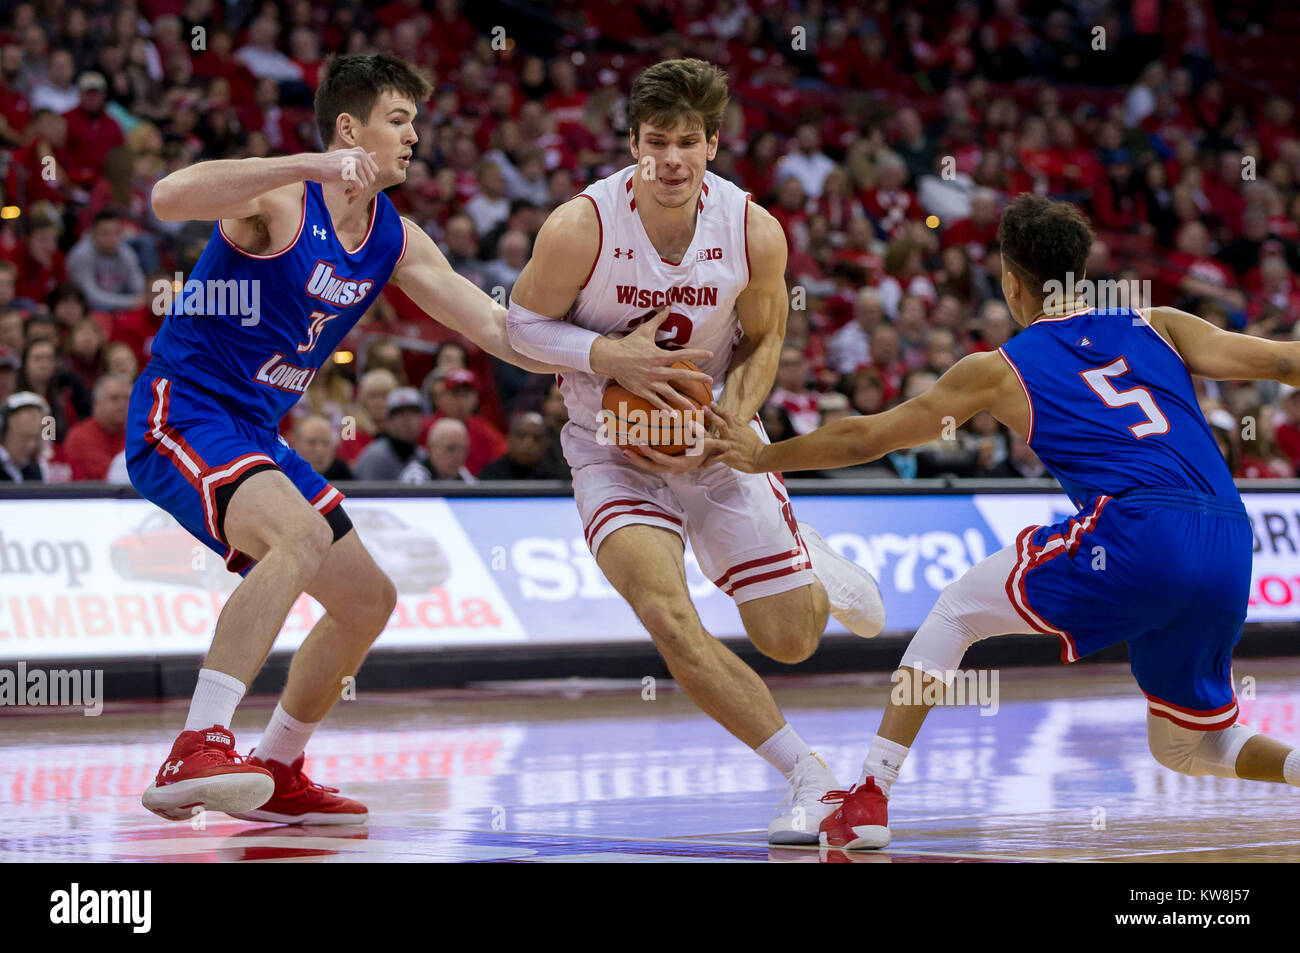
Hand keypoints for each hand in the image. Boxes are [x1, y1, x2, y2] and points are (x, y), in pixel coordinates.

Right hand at [305, 147, 378, 196]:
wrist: (312, 165)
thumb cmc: (328, 164)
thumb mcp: (346, 157)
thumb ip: (361, 157)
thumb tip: (375, 154)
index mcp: (361, 151)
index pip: (374, 171)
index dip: (366, 181)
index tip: (356, 186)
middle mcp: (360, 155)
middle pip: (372, 178)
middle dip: (363, 188)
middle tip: (352, 193)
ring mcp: (355, 162)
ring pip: (366, 185)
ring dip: (357, 193)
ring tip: (348, 193)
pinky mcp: (349, 171)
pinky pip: (360, 188)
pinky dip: (354, 194)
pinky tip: (346, 193)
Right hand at [590, 308, 712, 412]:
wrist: (610, 359)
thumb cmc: (629, 344)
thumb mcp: (644, 330)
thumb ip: (658, 319)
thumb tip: (668, 305)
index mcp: (659, 356)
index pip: (683, 355)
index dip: (698, 354)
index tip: (710, 354)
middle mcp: (656, 371)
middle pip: (681, 376)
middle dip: (697, 378)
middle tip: (710, 380)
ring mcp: (649, 383)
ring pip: (670, 394)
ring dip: (683, 402)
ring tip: (695, 409)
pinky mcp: (642, 391)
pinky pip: (656, 402)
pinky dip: (665, 410)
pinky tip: (674, 416)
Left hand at [617, 415, 713, 473]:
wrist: (712, 457)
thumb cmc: (709, 447)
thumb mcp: (707, 439)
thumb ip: (699, 432)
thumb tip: (690, 423)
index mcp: (682, 464)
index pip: (662, 460)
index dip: (650, 453)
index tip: (640, 444)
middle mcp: (674, 469)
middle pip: (652, 467)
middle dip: (638, 460)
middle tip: (625, 452)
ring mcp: (670, 469)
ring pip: (650, 467)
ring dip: (637, 460)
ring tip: (624, 451)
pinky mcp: (668, 466)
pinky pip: (653, 463)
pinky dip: (643, 458)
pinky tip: (634, 451)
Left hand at [700, 405, 767, 473]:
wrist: (762, 457)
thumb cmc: (755, 444)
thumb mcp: (747, 430)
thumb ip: (738, 422)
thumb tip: (730, 415)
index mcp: (736, 428)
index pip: (727, 416)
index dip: (718, 409)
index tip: (710, 403)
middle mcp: (732, 435)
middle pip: (720, 424)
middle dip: (710, 416)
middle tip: (701, 409)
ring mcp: (730, 446)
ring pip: (714, 441)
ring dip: (702, 438)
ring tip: (692, 436)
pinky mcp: (729, 457)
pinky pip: (716, 459)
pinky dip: (708, 462)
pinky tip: (701, 465)